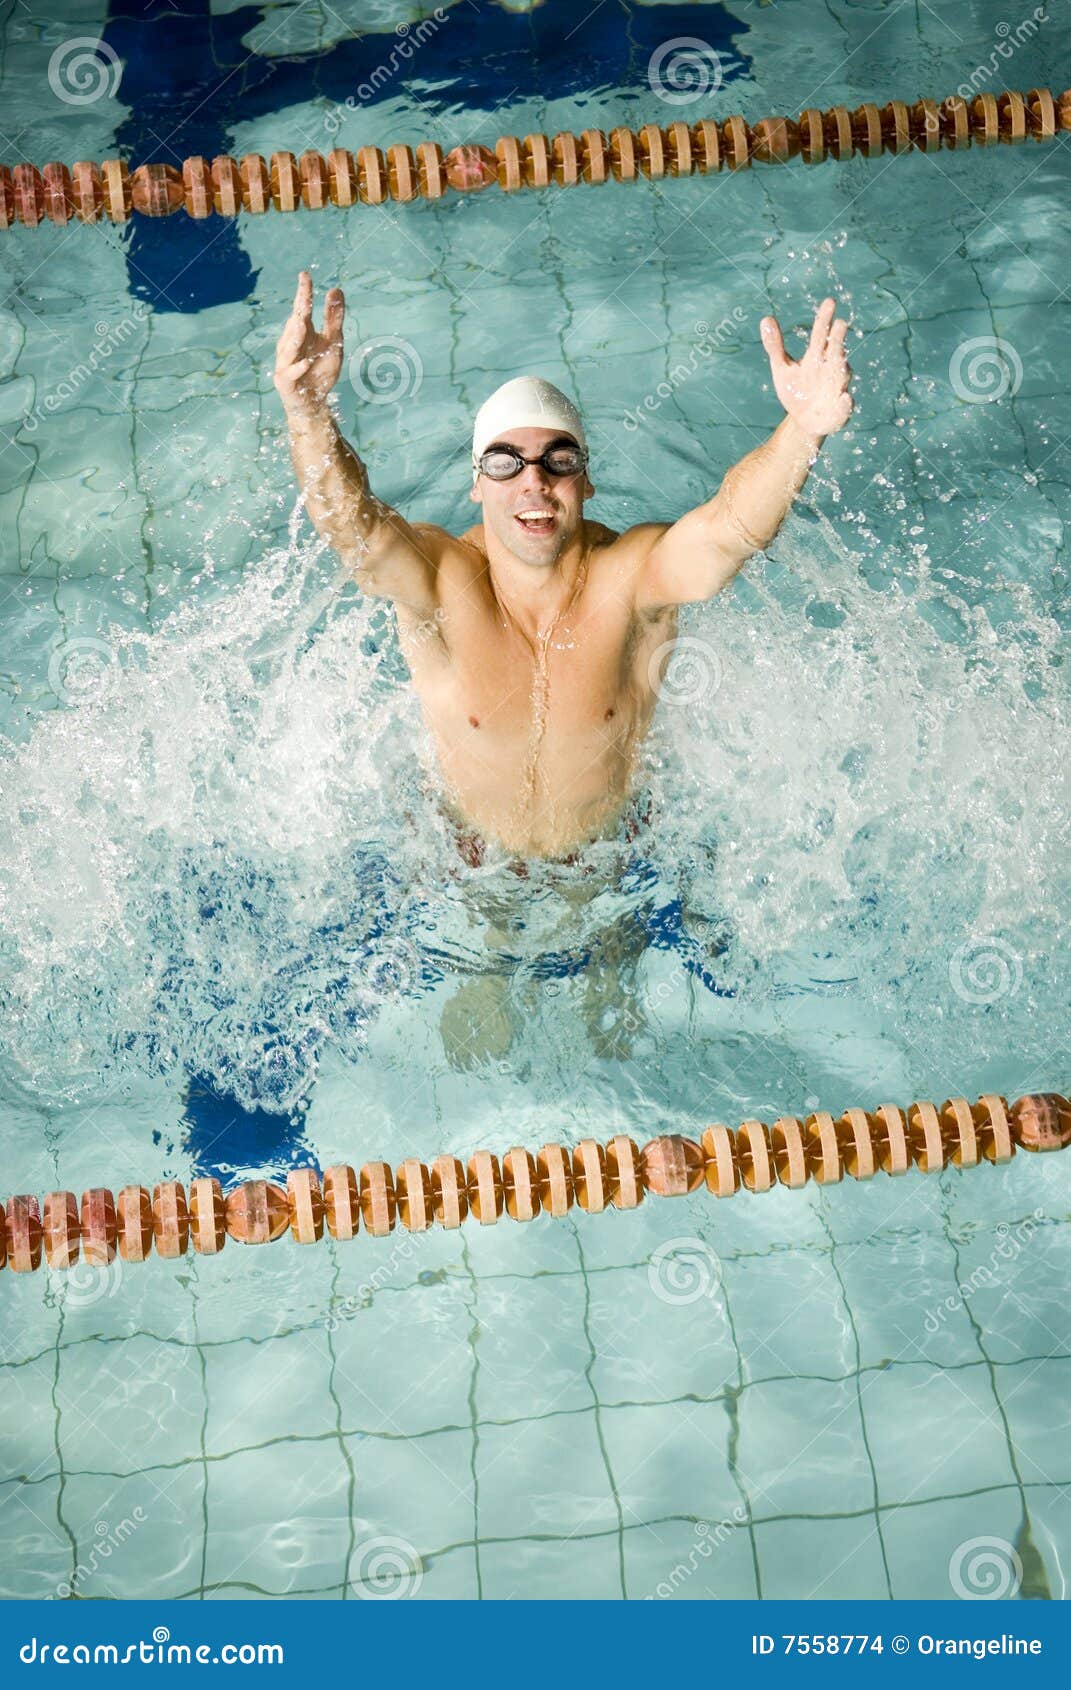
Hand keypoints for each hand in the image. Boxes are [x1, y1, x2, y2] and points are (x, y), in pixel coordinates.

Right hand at [274, 270, 344, 416]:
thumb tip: (336, 289)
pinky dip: (298, 368)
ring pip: (288, 347)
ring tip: (302, 323)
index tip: (305, 275)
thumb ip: (334, 318)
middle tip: (304, 295)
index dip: (303, 293)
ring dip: (295, 336)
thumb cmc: (321, 370)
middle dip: (298, 311)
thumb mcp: (333, 342)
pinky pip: (290, 372)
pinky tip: (307, 362)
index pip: (301, 308)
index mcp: (301, 332)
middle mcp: (290, 344)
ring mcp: (285, 362)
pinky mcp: (285, 381)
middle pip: (294, 324)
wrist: (313, 402)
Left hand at [760, 297, 852, 439]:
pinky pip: (845, 406)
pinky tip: (845, 398)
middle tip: (840, 323)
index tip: (829, 302)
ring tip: (840, 356)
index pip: (821, 334)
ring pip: (842, 375)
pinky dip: (846, 403)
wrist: (804, 421)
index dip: (824, 319)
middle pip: (835, 350)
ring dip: (842, 367)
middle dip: (837, 338)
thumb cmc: (796, 390)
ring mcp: (837, 388)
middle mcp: (830, 368)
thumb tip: (765, 319)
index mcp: (816, 356)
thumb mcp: (782, 368)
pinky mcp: (840, 410)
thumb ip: (775, 346)